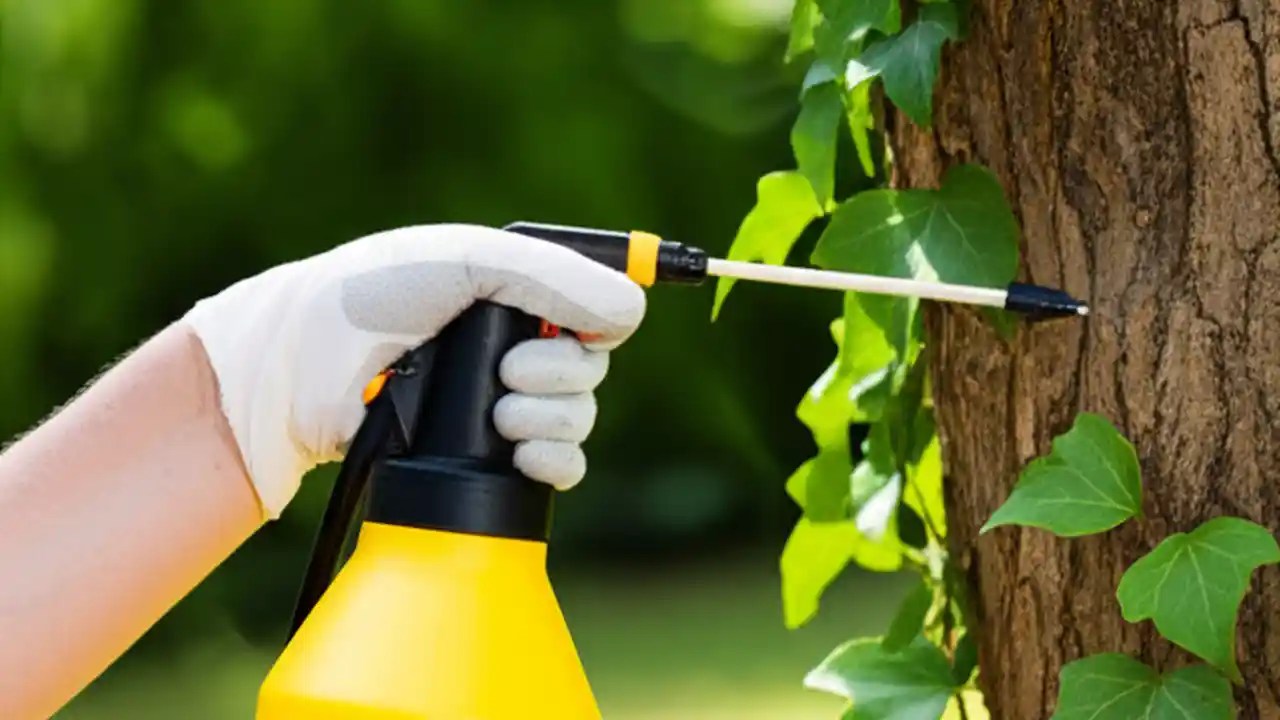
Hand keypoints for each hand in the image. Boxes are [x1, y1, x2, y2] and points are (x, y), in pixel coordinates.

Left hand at [183, 224, 645, 517]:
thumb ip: (554, 276)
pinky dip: (556, 462)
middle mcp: (516, 345)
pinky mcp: (489, 458)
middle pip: (595, 366)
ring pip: (581, 417)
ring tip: (498, 413)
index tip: (589, 325)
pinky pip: (562, 469)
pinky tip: (526, 455)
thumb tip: (633, 310)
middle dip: (561, 370)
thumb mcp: (471, 260)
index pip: (598, 307)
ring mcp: (503, 403)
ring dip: (552, 416)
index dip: (603, 318)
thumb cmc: (373, 295)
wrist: (302, 367)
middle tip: (509, 370)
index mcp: (516, 292)